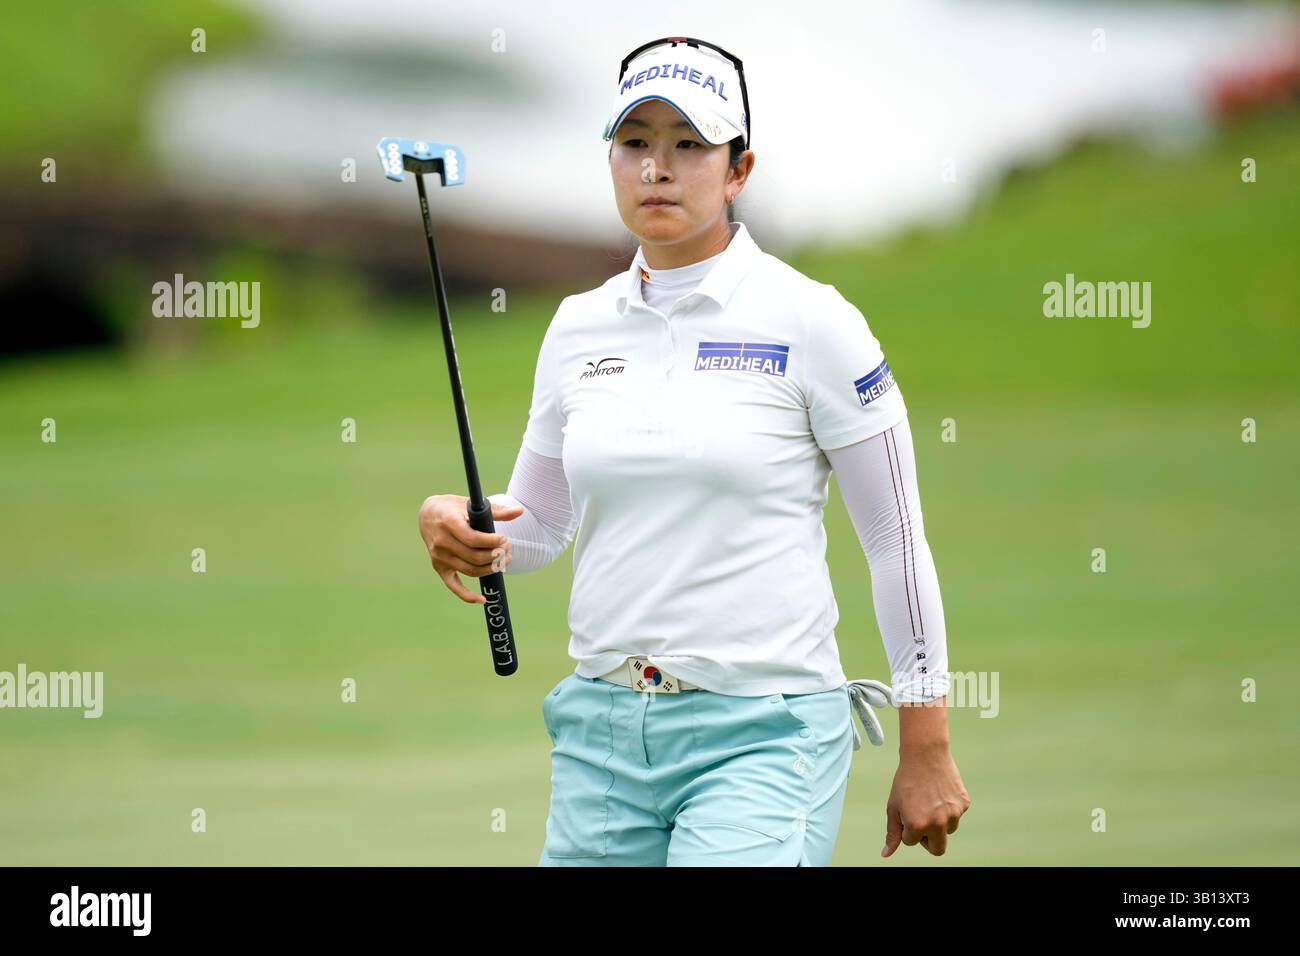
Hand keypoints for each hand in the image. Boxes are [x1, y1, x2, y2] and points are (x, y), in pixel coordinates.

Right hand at [417, 494, 523, 603]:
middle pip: (474, 556)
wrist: (427, 514)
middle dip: (496, 555)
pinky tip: (482, 599)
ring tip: (503, 560)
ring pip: (470, 570)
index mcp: (448, 522)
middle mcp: (442, 542)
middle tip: (507, 548)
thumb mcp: (471, 504)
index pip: (473, 539)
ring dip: (490, 569)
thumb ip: (496, 510)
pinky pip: (453, 586)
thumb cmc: (452, 507)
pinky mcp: (439, 567)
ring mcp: (439, 557)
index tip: (504, 539)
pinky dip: (467, 595)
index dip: (492, 542)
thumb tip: (520, 512)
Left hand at [881, 742, 969, 857]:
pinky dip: (949, 808)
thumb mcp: (894, 807)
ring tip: (929, 801)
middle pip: (938, 850)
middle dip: (928, 841)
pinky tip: (940, 792)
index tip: (906, 812)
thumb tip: (886, 854)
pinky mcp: (964, 804)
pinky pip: (956, 815)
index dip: (906, 827)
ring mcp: (953, 814)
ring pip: (947, 831)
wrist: (925, 754)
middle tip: (921, 822)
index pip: (911, 841)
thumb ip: (892, 833)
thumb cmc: (905, 781)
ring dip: (939, 823)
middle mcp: (937, 823)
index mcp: (917, 825)